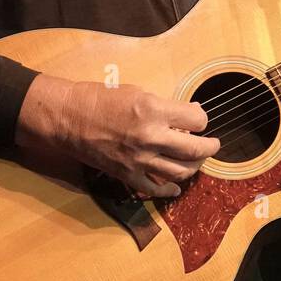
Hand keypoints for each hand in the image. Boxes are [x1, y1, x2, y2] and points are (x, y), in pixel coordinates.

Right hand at [15, 75, 219, 196]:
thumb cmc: (99, 98)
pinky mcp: (128, 175)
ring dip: (194, 167)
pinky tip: (176, 187)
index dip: (201, 120)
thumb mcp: (137, 91)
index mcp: (153, 111)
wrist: (68, 117)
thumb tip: (188, 116)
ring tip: (196, 161)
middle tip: (213, 145)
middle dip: (210, 147)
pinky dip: (170, 190)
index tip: (198, 119)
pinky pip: (156, 189)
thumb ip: (165, 106)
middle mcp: (150, 137)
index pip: (197, 121)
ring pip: (180, 172)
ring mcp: (139, 160)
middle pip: (195, 150)